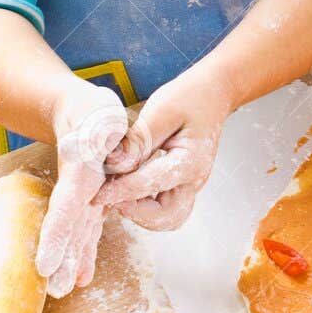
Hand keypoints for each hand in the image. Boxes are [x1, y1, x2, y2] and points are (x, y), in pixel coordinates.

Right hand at [35, 78, 128, 296]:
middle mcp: (76, 187)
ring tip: (64, 289)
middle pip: (67, 226)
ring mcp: (81, 196)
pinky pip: (86, 229)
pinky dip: (83, 251)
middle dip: (62, 257)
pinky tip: (82, 277)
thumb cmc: (92, 114)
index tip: (46, 264)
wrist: (79, 112)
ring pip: (75, 231)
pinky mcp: (90, 200)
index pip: (66, 206)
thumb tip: (119, 157)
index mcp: (78, 169)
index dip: (57, 235)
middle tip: (57, 289)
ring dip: (71, 260)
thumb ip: (106, 137)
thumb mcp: (102, 118)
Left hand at [94, 63, 234, 229]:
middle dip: (135, 212)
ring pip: (168, 219)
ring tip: (121, 192)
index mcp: (190, 161)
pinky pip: (167, 208)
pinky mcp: (184, 184)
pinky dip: (147, 206)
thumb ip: (138, 140)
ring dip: (142, 213)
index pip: (150, 185)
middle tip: (111, 195)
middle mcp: (194, 180)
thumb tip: (114, 164)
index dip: (120, 191)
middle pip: (166, 217)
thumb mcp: (161, 111)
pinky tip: (130, 188)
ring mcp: (192, 185)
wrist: (214, 93)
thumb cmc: (189, 97)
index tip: (97, 194)